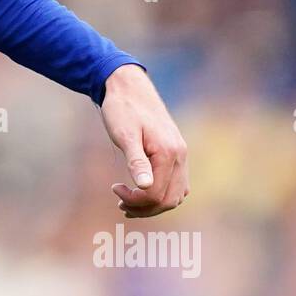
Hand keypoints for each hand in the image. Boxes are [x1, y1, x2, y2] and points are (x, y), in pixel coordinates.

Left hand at [100, 64, 188, 216]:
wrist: (129, 87)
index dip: (134, 200)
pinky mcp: (177, 153)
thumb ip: (136, 161)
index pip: (155, 194)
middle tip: (120, 204)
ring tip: (128, 202)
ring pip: (176, 195)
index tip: (115, 189)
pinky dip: (162, 194)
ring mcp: (181, 155)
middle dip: (144, 208)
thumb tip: (144, 187)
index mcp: (168, 152)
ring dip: (153, 205)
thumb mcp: (125, 135)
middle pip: (169, 200)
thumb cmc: (123, 109)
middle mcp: (180, 156)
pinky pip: (178, 184)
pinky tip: (143, 191)